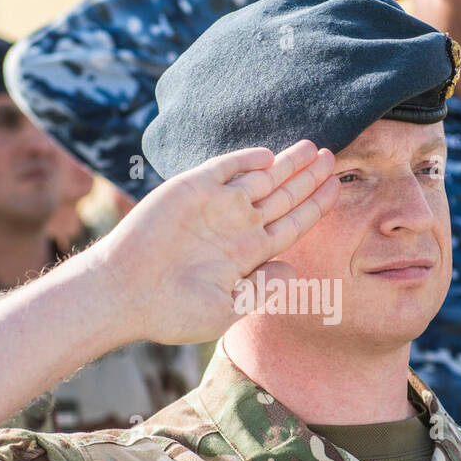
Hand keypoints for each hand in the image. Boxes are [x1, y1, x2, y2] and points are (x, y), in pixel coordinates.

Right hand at [97, 140, 338, 344]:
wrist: (124, 294)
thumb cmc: (172, 311)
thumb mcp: (226, 309)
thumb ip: (261, 288)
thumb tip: (294, 268)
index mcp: (249, 254)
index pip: (292, 223)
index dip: (315, 206)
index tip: (336, 188)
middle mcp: (236, 226)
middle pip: (283, 196)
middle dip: (308, 178)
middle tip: (332, 158)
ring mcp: (215, 206)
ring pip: (260, 178)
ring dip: (286, 163)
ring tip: (313, 148)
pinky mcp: (190, 189)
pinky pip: (225, 168)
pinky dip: (246, 160)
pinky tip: (269, 156)